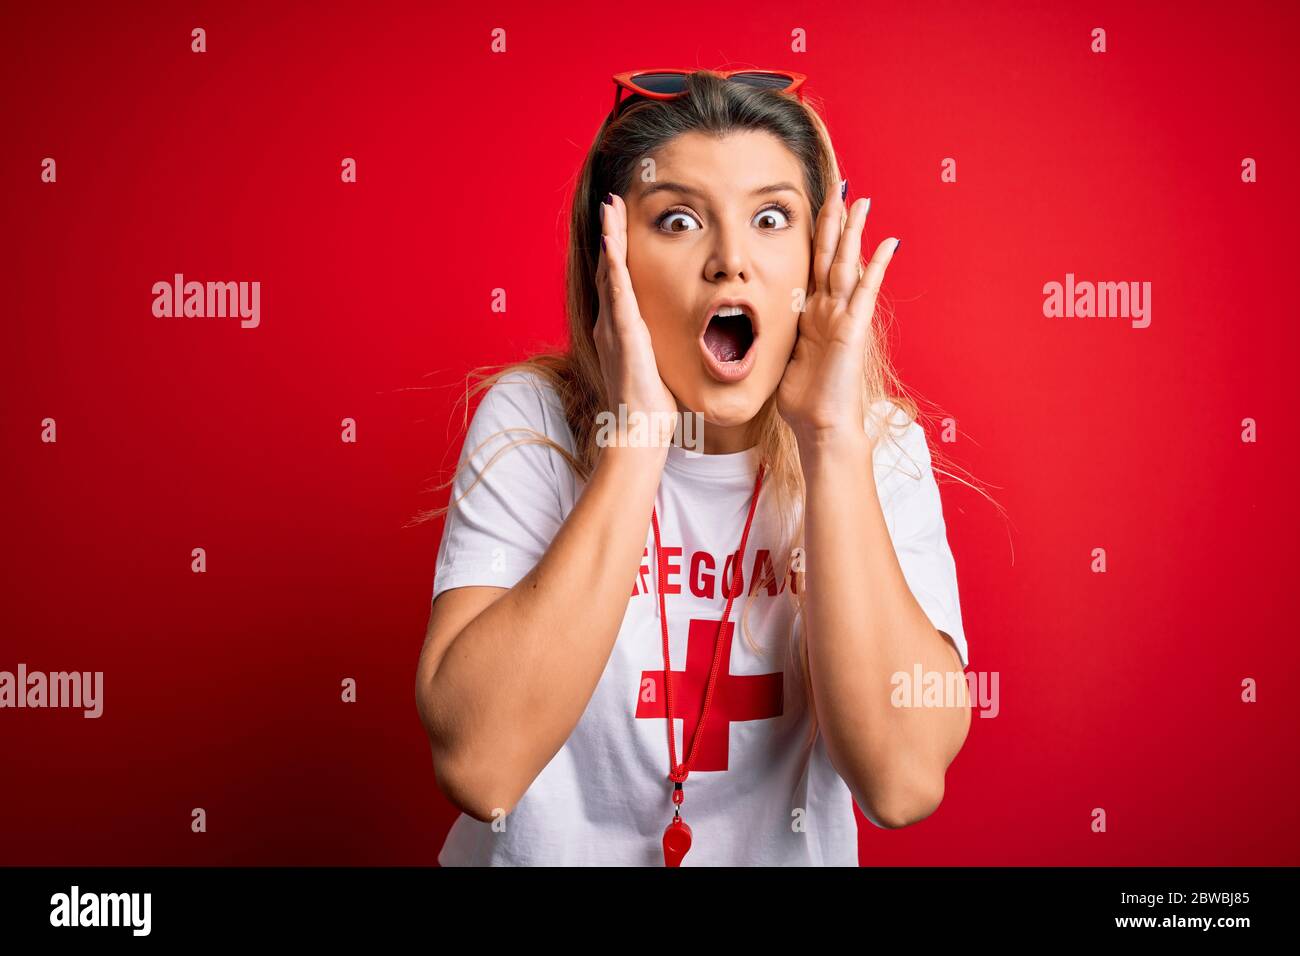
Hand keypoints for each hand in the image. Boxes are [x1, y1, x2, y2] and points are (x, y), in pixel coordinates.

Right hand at [594, 193, 678, 446]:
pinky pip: (616, 290)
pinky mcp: (623, 332)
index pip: (619, 281)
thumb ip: (661, 347)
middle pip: (609, 267)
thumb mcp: (658, 365)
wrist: (638, 429)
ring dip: (609, 238)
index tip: (622, 225)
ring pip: (609, 272)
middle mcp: (612, 323)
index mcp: (621, 329)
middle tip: (611, 202)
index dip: (619, 251)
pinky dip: (613, 263)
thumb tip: (683, 338)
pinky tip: (612, 241)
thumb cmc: (652, 405)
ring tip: (609, 208)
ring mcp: (614, 326)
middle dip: (611, 234)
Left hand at [776, 187, 897, 447]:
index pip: (813, 267)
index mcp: (812, 315)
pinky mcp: (853, 329)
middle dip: (834, 223)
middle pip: (831, 257)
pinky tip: (888, 244)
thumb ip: (777, 337)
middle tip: (839, 190)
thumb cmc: (803, 400)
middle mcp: (830, 311)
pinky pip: (866, 292)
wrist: (821, 426)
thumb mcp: (782, 358)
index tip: (814, 210)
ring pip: (849, 265)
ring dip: (854, 233)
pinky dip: (877, 267)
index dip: (814, 238)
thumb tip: (751, 330)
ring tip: (862, 202)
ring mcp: (844, 318)